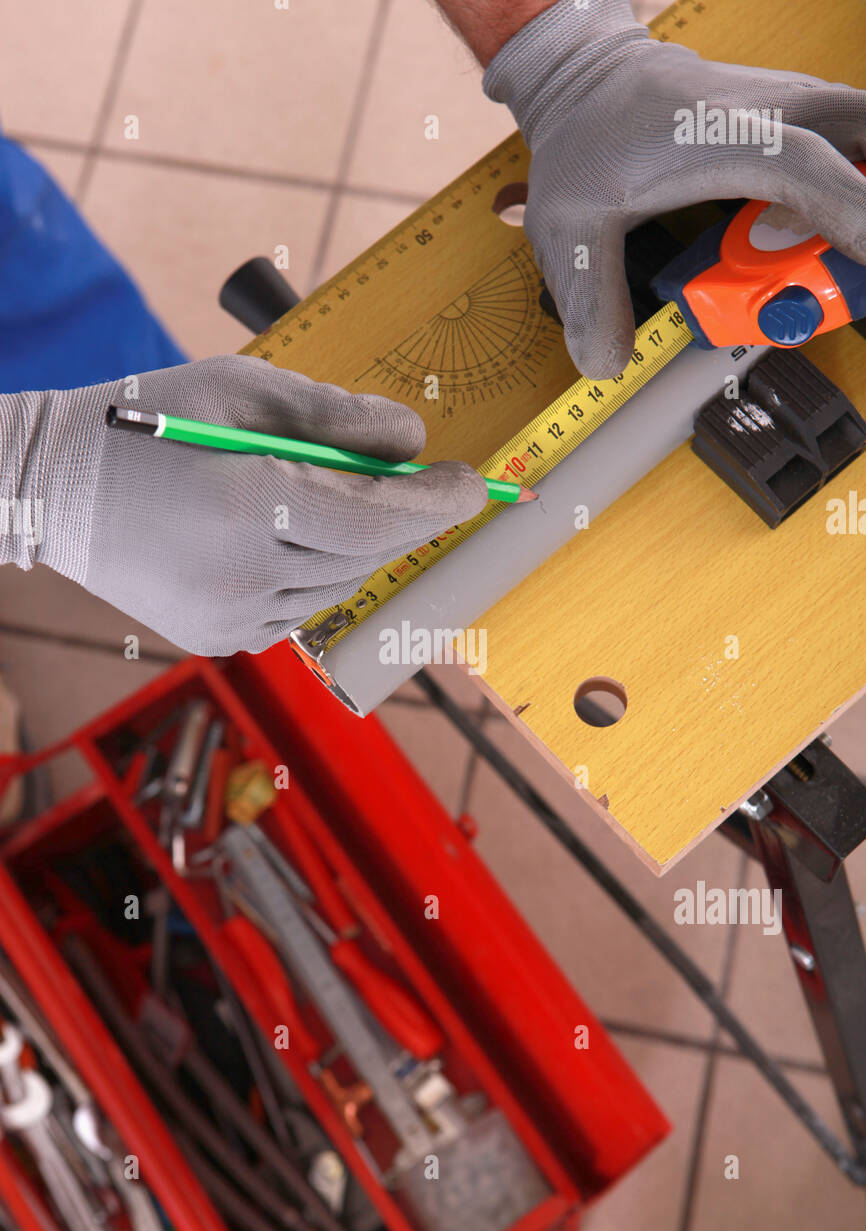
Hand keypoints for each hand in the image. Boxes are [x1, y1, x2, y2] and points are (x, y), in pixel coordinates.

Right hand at [0, 355, 487, 654]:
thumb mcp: (242, 389)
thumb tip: (412, 440)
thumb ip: (335, 415)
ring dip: (354, 546)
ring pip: (338, 587)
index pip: (378, 518)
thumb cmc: (150, 421)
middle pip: (367, 555)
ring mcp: (230, 617)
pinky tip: (278, 540)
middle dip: (401, 518)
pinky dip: (312, 574)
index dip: (436, 503)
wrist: (57, 489)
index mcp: (249, 500)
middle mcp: (244, 573)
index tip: (474, 486)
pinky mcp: (219, 639)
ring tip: (323, 502)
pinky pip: (299, 609)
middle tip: (418, 482)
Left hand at [483, 0, 865, 377]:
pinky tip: (829, 222)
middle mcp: (766, 110)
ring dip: (857, 190)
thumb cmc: (588, 142)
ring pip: (860, 134)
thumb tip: (608, 364)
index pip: (802, 166)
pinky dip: (850, 180)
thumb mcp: (567, 230)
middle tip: (848, 260)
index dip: (847, 210)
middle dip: (863, 199)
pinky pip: (849, 141)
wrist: (590, 78)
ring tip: (837, 251)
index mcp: (715, 137)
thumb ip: (592, 301)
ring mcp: (788, 103)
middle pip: (860, 135)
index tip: (865, 258)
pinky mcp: (797, 112)